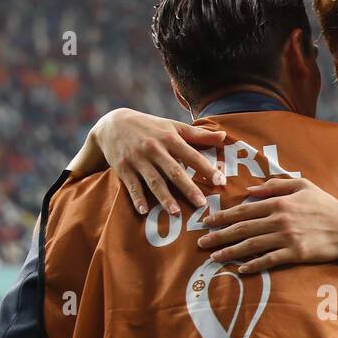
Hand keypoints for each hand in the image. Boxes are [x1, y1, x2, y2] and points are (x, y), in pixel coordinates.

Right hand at [92, 108, 226, 215]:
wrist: (113, 124)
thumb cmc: (150, 127)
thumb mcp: (173, 126)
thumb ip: (198, 134)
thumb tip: (224, 136)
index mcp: (169, 138)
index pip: (192, 155)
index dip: (206, 168)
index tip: (221, 181)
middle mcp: (154, 149)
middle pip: (174, 170)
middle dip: (188, 187)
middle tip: (201, 204)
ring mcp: (137, 159)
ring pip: (153, 180)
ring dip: (164, 197)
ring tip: (176, 212)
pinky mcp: (123, 168)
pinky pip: (131, 186)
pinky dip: (137, 198)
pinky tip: (144, 211)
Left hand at [197, 177, 337, 273]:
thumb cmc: (325, 205)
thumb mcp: (302, 185)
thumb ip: (275, 185)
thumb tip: (250, 190)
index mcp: (279, 202)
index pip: (244, 209)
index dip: (223, 216)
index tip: (207, 222)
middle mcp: (279, 219)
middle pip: (242, 228)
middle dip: (219, 235)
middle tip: (201, 243)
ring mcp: (287, 237)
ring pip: (252, 245)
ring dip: (230, 251)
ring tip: (214, 257)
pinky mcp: (296, 253)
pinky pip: (270, 260)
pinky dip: (253, 265)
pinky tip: (240, 269)